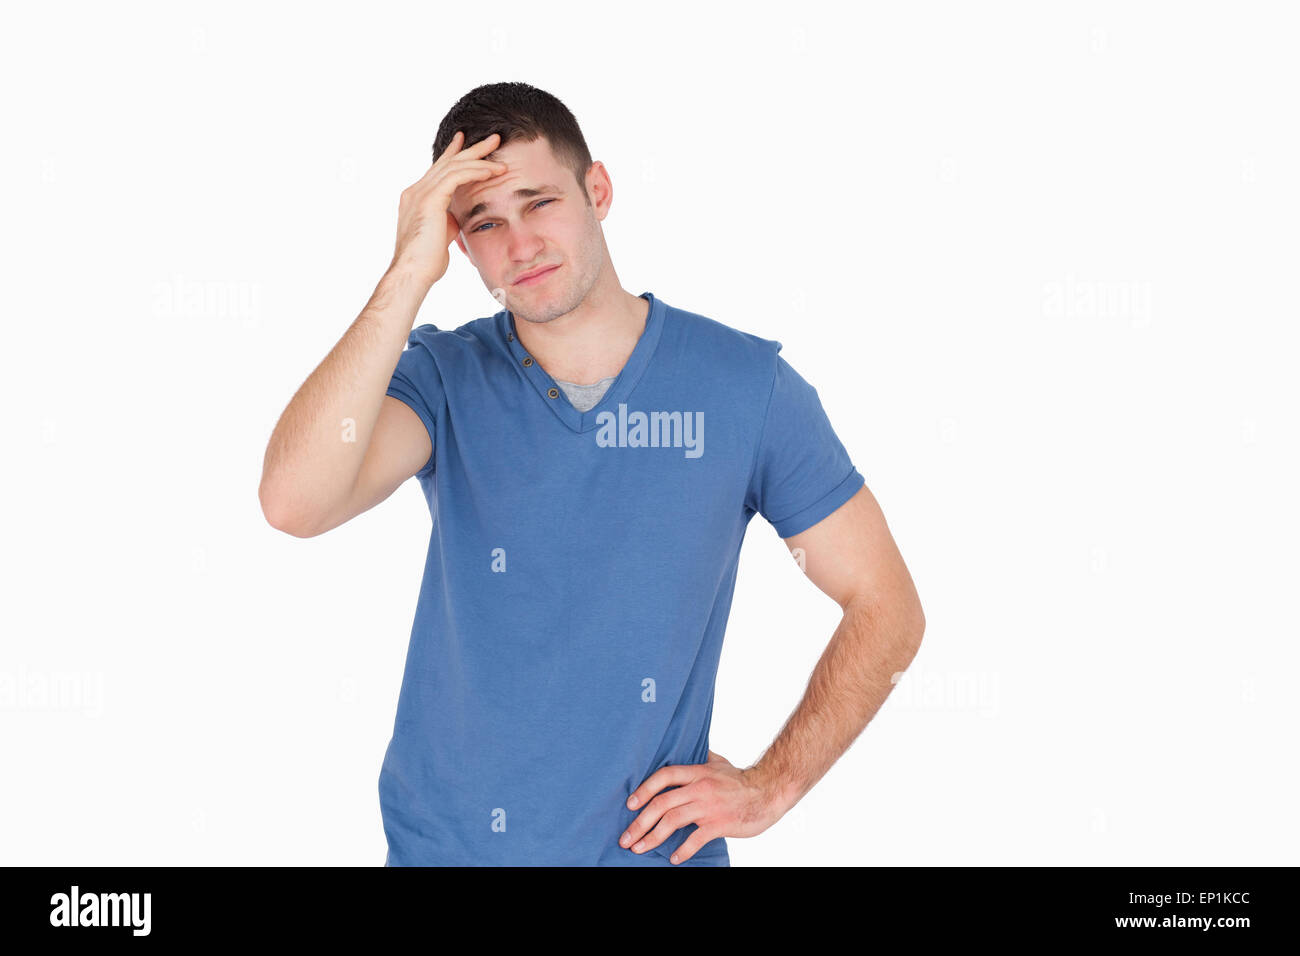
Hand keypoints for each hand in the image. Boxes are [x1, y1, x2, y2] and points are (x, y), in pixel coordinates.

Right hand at [390, 130, 508, 287]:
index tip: (466, 141)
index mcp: (416, 198)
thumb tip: (458, 217)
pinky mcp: (429, 199)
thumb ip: (448, 220)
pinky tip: (491, 171)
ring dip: (479, 159)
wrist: (413, 273)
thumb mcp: (440, 235)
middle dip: (471, 149)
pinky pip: (456, 177)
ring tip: (500, 156)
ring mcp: (420, 193)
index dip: (453, 154)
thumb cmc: (426, 263)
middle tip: (493, 138)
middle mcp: (415, 191)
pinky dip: (475, 172)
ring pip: (454, 166)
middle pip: (447, 162)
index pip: (438, 170)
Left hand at [619, 750, 786, 863]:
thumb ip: (700, 759)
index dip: (644, 789)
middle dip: (640, 822)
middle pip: (662, 803)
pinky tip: (673, 859)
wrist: (769, 791)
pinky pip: (695, 838)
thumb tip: (688, 751)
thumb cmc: (742, 779)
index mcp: (697, 772)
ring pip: (672, 821)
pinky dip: (682, 850)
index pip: (664, 776)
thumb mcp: (719, 762)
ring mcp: (709, 806)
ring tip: (639, 849)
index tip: (630, 805)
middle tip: (625, 838)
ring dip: (652, 837)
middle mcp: (699, 788)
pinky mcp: (720, 824)